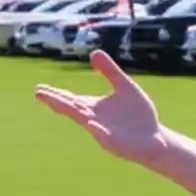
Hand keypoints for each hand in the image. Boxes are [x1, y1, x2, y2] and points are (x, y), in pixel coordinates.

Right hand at [34, 49, 167, 164]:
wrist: (156, 137)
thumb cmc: (139, 114)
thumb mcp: (125, 87)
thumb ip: (111, 72)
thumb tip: (94, 52)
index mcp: (94, 106)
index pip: (71, 99)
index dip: (56, 94)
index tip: (40, 88)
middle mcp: (94, 119)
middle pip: (72, 108)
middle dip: (57, 101)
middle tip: (39, 94)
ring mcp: (103, 132)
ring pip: (86, 121)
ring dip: (74, 112)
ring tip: (59, 104)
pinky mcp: (115, 143)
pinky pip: (105, 136)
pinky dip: (98, 129)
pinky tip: (91, 123)